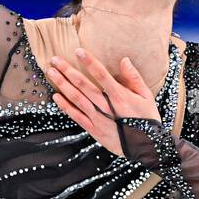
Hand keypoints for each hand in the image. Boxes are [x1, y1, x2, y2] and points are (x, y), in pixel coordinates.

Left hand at [44, 48, 161, 156]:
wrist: (145, 147)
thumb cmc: (147, 119)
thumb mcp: (146, 97)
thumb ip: (134, 78)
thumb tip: (124, 60)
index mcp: (120, 96)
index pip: (102, 75)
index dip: (89, 62)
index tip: (78, 51)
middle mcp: (106, 106)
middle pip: (84, 85)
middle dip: (68, 71)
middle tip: (55, 59)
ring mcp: (98, 118)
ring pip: (77, 99)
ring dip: (63, 85)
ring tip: (51, 73)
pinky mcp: (94, 129)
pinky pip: (76, 116)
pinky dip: (65, 106)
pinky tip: (56, 97)